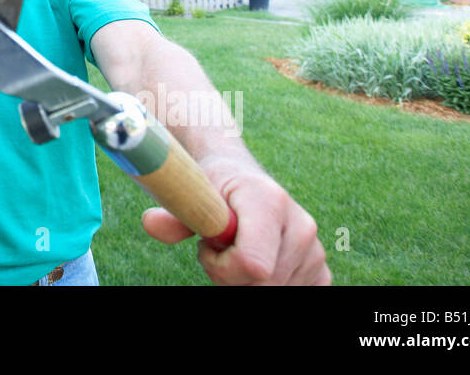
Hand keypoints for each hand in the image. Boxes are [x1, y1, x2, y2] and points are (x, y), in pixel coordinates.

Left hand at [141, 161, 330, 284]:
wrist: (239, 177)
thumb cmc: (212, 186)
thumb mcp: (191, 192)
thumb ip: (173, 214)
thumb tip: (150, 222)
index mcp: (270, 202)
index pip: (252, 265)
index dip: (221, 266)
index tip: (208, 245)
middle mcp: (301, 225)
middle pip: (260, 284)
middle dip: (230, 274)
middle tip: (220, 248)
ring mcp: (314, 249)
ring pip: (274, 291)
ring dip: (246, 279)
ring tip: (238, 249)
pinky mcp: (320, 267)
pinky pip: (294, 293)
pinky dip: (268, 284)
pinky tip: (258, 260)